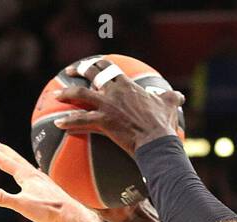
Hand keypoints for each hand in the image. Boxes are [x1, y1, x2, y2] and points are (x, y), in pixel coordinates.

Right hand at [0, 140, 85, 221]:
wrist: (71, 215)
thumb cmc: (47, 210)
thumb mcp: (22, 206)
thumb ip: (4, 198)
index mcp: (26, 176)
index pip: (5, 162)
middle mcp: (35, 174)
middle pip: (16, 159)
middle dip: (4, 151)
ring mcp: (44, 180)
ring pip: (26, 166)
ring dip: (17, 160)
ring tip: (12, 156)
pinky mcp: (50, 188)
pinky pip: (37, 175)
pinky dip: (31, 171)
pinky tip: (35, 174)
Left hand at [55, 57, 184, 156]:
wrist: (158, 142)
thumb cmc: (164, 125)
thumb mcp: (171, 106)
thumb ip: (171, 98)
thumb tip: (180, 96)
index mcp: (128, 86)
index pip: (109, 67)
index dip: (97, 63)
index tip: (89, 65)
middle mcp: (115, 91)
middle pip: (92, 74)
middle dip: (78, 70)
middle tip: (69, 72)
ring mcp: (107, 106)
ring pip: (80, 95)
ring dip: (66, 94)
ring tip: (56, 96)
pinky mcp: (103, 122)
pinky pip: (81, 121)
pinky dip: (68, 122)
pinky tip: (59, 125)